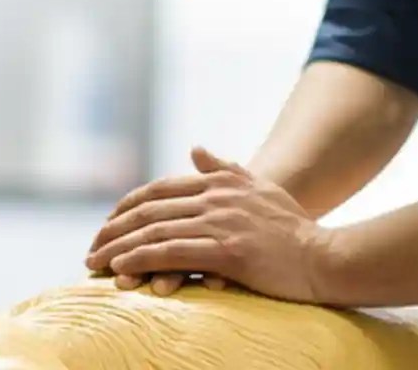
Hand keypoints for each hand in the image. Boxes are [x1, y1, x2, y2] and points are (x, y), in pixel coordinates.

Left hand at [86, 146, 326, 302]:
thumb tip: (194, 148)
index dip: (128, 205)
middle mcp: (216, 197)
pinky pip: (173, 254)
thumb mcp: (259, 188)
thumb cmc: (293, 228)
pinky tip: (122, 270)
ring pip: (155, 232)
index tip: (108, 223)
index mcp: (220, 182)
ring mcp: (221, 223)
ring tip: (94, 262)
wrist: (326, 257)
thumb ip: (225, 168)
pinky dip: (142, 260)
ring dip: (119, 248)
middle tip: (91, 247)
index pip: (160, 188)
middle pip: (150, 209)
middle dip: (114, 229)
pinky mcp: (227, 251)